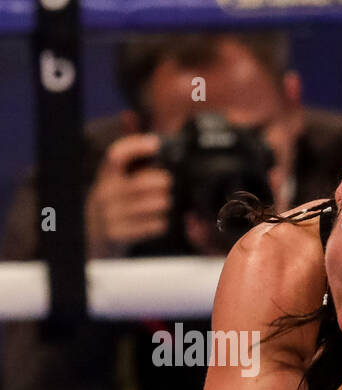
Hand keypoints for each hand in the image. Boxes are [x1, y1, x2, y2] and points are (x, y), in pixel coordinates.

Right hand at [85, 132, 171, 256]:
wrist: (89, 236)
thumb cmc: (111, 200)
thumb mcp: (112, 176)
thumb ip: (126, 151)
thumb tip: (129, 116)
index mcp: (105, 174)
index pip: (117, 155)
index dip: (136, 146)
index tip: (155, 143)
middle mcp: (105, 192)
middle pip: (147, 183)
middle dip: (164, 182)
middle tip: (166, 184)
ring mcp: (111, 215)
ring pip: (156, 204)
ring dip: (166, 203)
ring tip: (163, 203)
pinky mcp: (119, 235)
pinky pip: (155, 226)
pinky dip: (162, 222)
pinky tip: (157, 220)